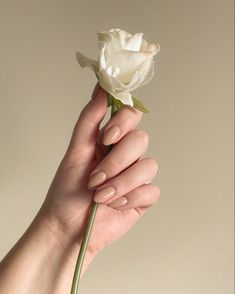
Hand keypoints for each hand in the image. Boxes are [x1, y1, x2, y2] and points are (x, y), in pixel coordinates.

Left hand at [41, 84, 159, 256]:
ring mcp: (136, 176)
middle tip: (96, 177)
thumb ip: (89, 120)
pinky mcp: (143, 197)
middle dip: (117, 161)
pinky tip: (113, 205)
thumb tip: (101, 88)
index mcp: (110, 140)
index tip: (106, 138)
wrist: (69, 227)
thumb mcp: (75, 152)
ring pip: (149, 166)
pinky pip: (151, 190)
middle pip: (141, 140)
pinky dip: (130, 199)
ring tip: (100, 195)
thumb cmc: (67, 190)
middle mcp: (125, 155)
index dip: (123, 123)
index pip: (131, 115)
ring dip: (122, 183)